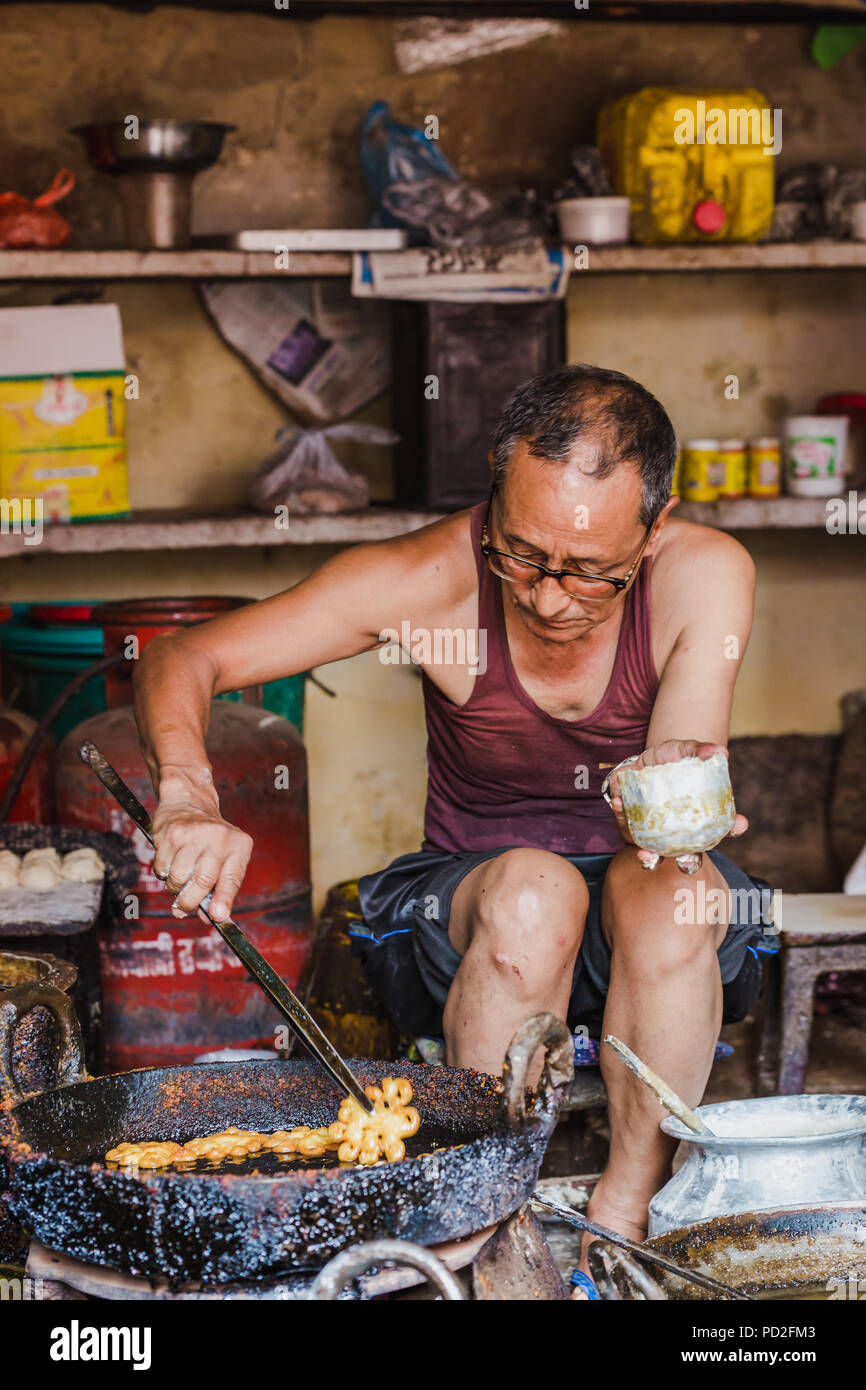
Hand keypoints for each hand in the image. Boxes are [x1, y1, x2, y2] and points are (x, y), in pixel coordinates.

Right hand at [151, 790, 252, 922]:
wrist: (188, 801)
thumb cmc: (209, 838)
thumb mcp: (225, 857)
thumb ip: (221, 887)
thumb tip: (211, 918)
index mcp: (239, 845)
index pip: (232, 878)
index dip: (224, 900)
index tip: (217, 916)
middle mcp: (219, 837)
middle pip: (202, 881)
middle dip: (190, 902)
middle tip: (183, 909)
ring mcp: (194, 834)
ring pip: (178, 877)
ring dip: (174, 887)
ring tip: (178, 878)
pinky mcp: (171, 834)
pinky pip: (162, 867)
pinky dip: (163, 873)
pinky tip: (170, 861)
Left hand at [607, 740, 747, 871]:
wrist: (638, 762)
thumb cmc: (668, 759)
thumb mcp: (683, 750)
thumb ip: (699, 750)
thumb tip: (721, 751)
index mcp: (701, 818)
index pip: (724, 828)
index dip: (734, 828)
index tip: (740, 823)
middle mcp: (680, 835)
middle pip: (690, 857)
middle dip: (689, 862)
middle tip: (687, 859)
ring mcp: (656, 837)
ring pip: (655, 857)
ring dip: (651, 859)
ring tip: (647, 855)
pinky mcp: (631, 830)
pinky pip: (626, 829)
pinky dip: (623, 817)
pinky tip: (621, 803)